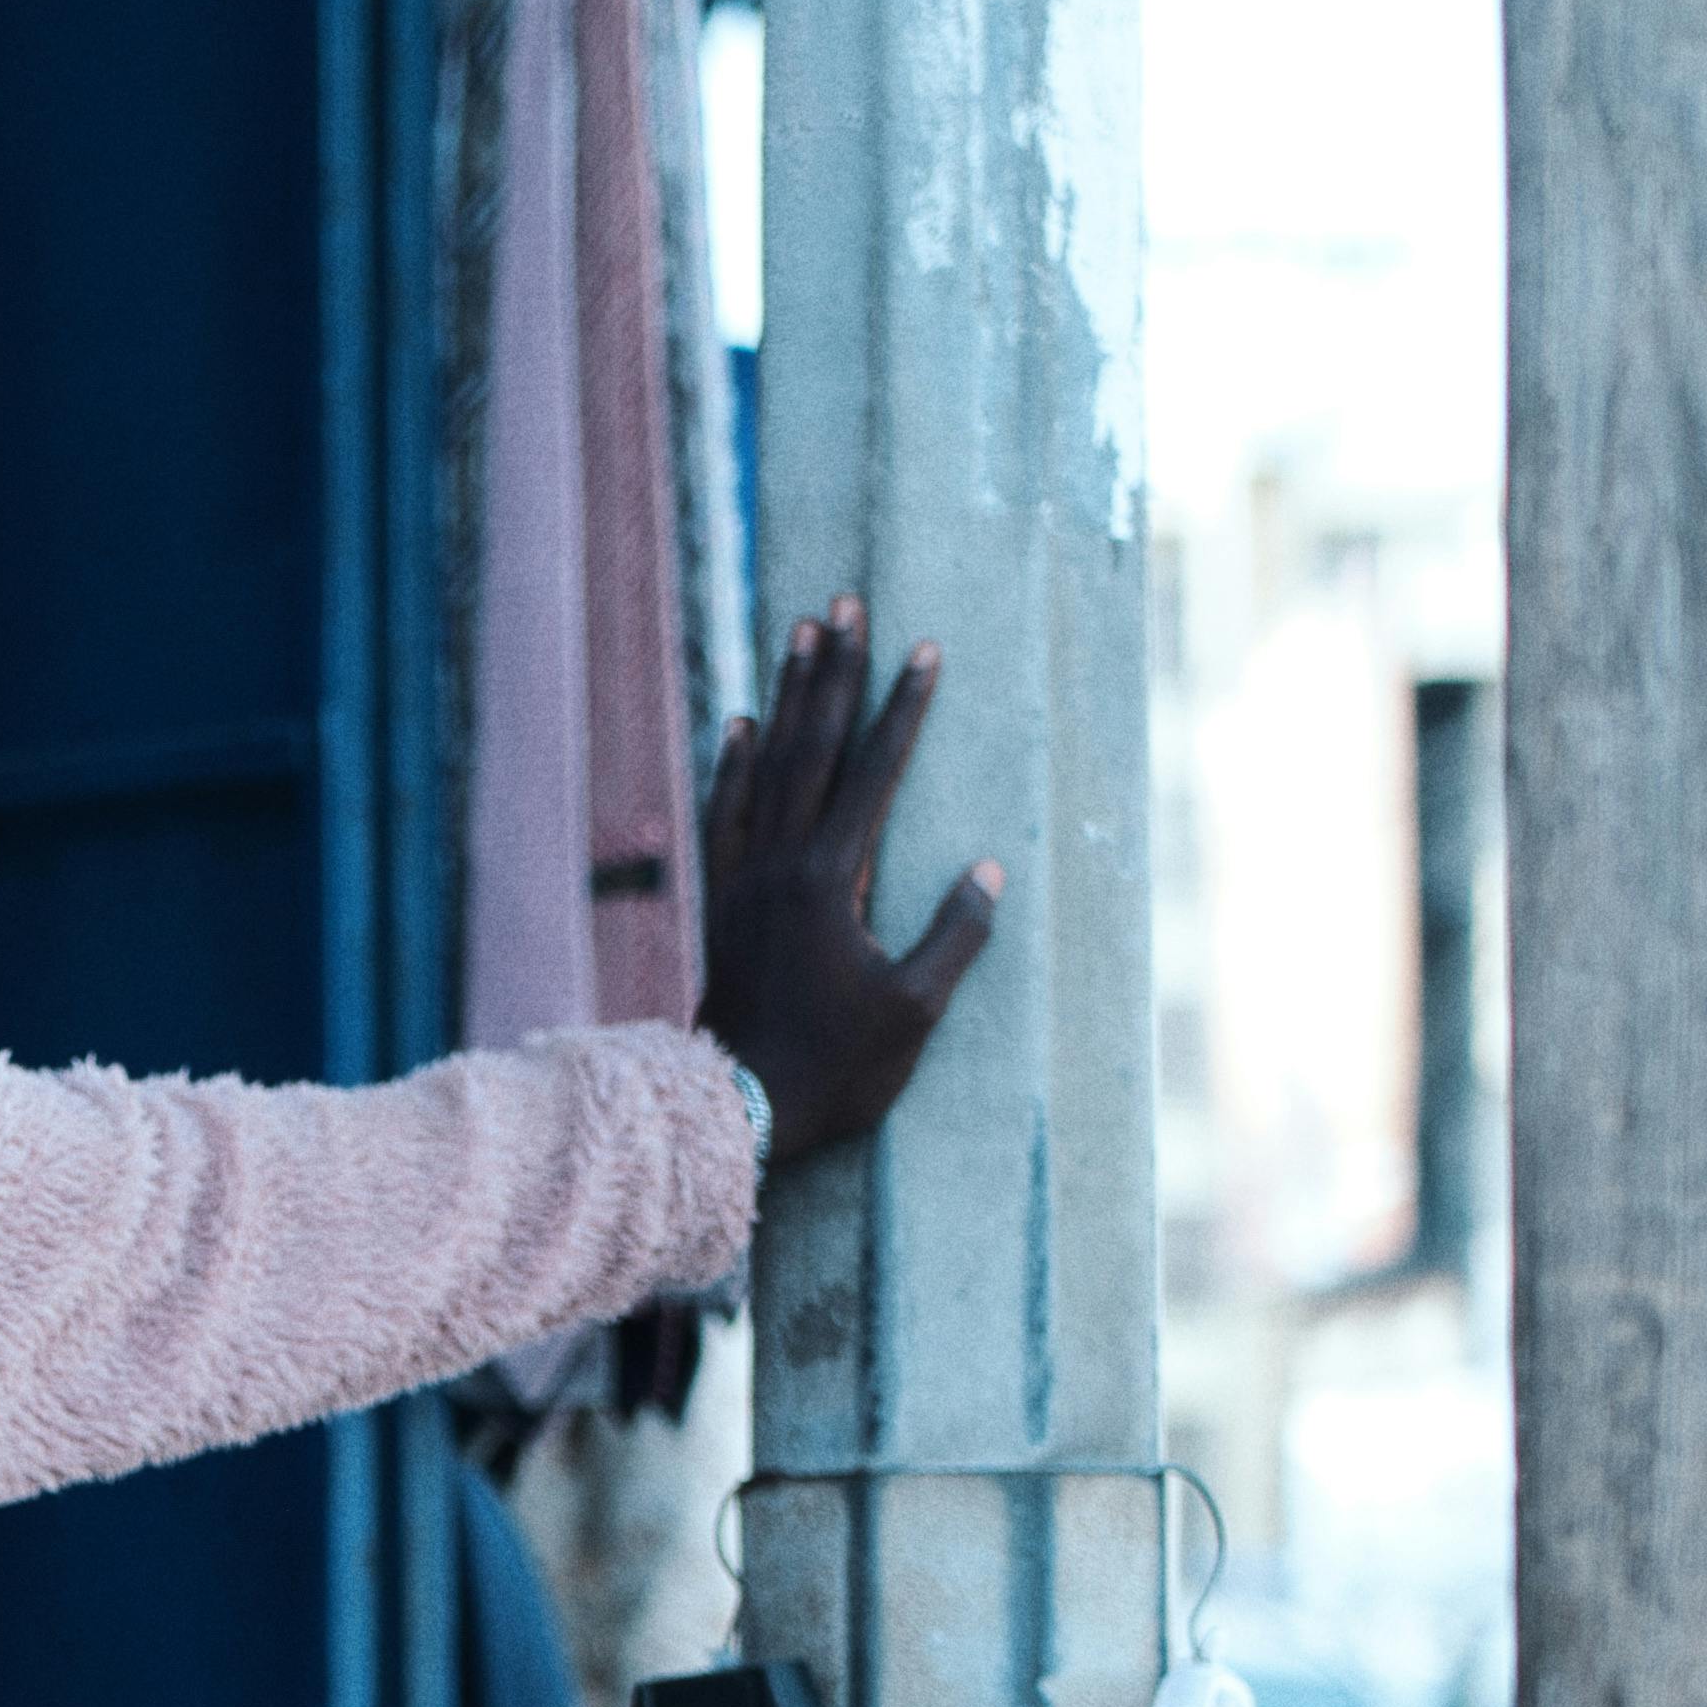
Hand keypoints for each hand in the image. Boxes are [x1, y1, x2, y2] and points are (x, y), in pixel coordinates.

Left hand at [698, 600, 999, 1167]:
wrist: (737, 1107)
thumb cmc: (837, 1070)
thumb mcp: (914, 1013)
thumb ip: (953, 938)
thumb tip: (986, 873)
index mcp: (831, 881)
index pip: (874, 772)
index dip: (902, 708)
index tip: (923, 648)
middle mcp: (780, 863)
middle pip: (812, 746)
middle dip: (835, 670)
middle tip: (847, 600)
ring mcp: (743, 877)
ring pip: (764, 765)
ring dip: (785, 695)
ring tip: (798, 630)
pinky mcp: (720, 899)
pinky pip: (723, 811)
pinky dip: (731, 762)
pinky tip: (737, 721)